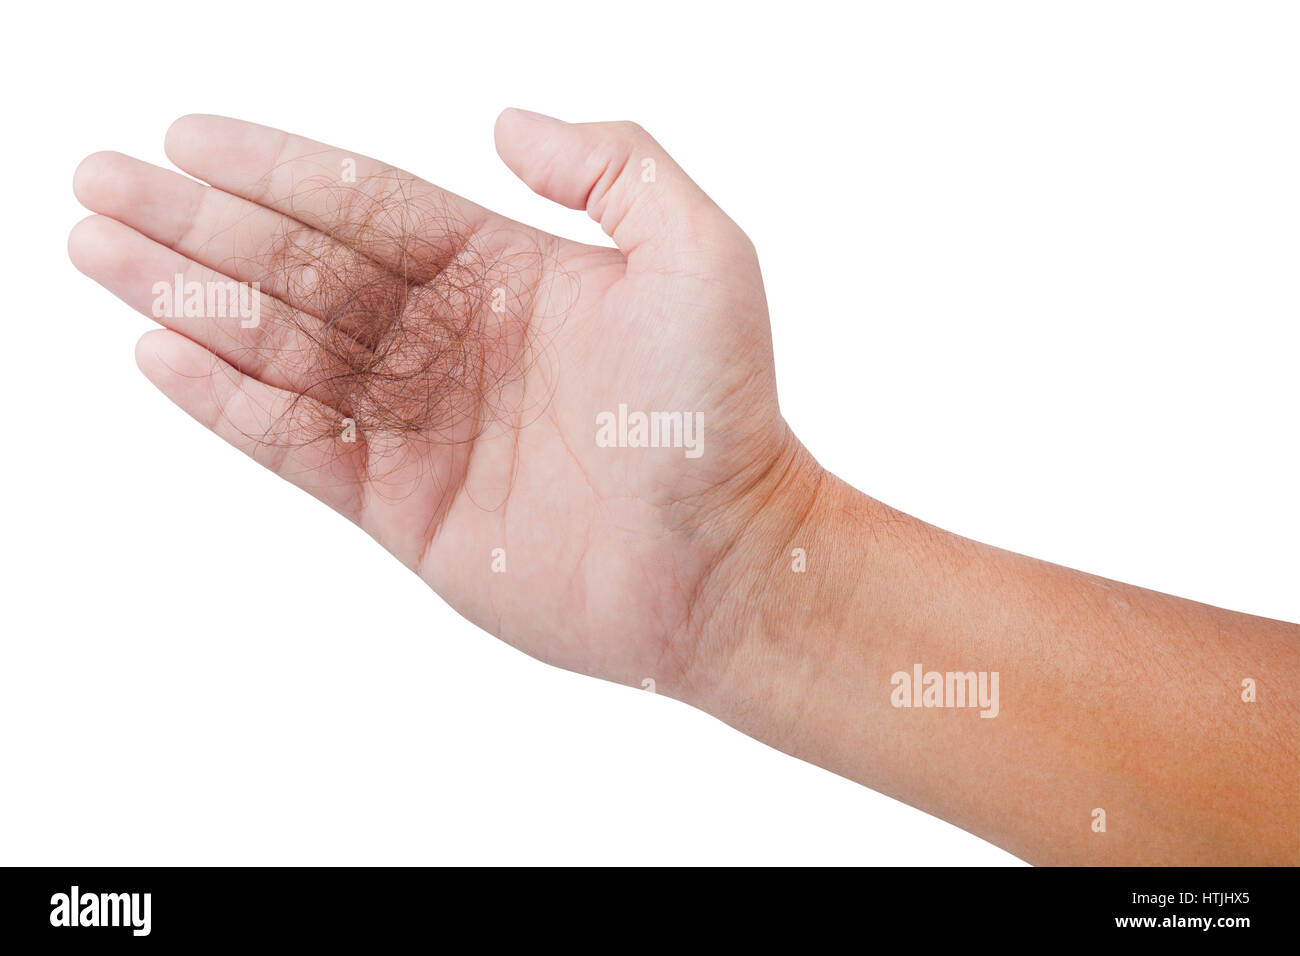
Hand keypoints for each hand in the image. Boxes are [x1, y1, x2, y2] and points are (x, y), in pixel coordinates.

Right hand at [70, 112, 808, 697]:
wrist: (725, 560)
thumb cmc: (722, 410)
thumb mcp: (697, 251)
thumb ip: (612, 166)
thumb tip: (503, 122)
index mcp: (505, 271)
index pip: (366, 203)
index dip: (276, 168)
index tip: (188, 136)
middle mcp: (452, 339)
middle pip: (301, 267)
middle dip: (199, 225)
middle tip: (99, 183)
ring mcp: (423, 423)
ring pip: (283, 347)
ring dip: (189, 301)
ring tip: (100, 255)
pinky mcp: (403, 505)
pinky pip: (299, 443)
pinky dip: (230, 402)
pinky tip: (162, 355)